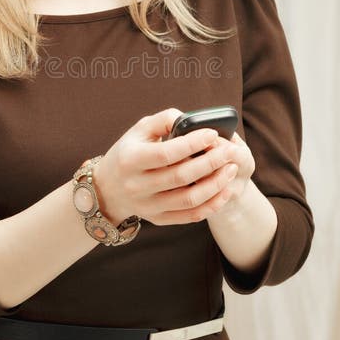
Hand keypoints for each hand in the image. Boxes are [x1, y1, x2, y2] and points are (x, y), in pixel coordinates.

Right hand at [91, 108, 254, 226]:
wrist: (107, 189)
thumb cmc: (128, 152)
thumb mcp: (139, 130)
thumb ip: (164, 120)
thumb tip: (191, 120)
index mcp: (130, 160)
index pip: (166, 153)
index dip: (192, 144)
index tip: (212, 134)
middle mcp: (137, 186)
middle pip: (181, 177)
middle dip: (211, 163)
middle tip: (230, 151)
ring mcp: (148, 206)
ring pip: (189, 199)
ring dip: (216, 185)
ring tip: (231, 169)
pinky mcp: (158, 219)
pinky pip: (190, 216)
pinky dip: (211, 205)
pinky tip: (225, 191)